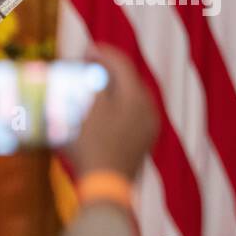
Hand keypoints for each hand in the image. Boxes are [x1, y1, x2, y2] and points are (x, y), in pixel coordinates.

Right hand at [66, 45, 158, 180]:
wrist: (106, 186)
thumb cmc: (92, 147)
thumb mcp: (86, 110)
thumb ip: (93, 84)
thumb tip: (95, 66)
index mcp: (135, 96)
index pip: (121, 63)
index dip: (102, 52)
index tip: (86, 49)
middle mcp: (148, 108)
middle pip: (129, 79)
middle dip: (109, 70)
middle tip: (89, 65)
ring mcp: (149, 126)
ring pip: (131, 98)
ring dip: (113, 89)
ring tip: (94, 88)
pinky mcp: (145, 140)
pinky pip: (133, 115)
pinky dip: (117, 107)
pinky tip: (103, 113)